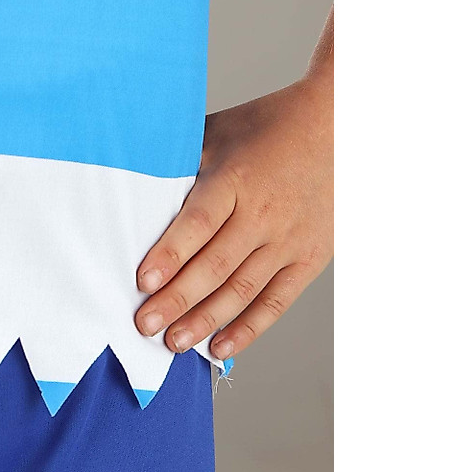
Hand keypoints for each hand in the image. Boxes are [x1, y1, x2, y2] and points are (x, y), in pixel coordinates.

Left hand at [134, 45, 331, 361]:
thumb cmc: (264, 126)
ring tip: (173, 341)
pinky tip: (220, 345)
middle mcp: (263, 214)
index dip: (170, 255)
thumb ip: (182, 160)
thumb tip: (138, 181)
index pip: (199, 224)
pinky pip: (276, 301)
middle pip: (215, 266)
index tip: (143, 281)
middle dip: (177, 300)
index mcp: (236, 179)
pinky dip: (249, 328)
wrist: (333, 128)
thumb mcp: (218, 132)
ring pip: (242, 291)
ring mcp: (288, 240)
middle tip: (145, 324)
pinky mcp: (308, 259)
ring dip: (206, 320)